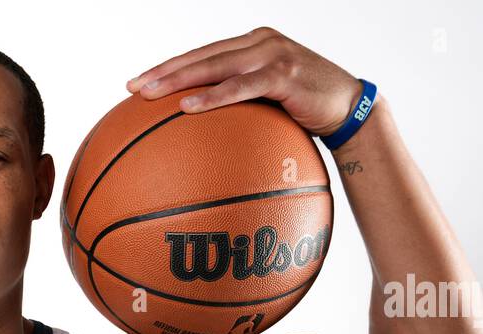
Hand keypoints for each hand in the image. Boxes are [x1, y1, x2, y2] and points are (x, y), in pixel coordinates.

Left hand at [126, 27, 362, 137]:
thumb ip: (239, 110)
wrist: (349, 109)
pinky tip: (188, 108)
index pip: (201, 54)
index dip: (167, 67)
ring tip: (149, 96)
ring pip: (215, 65)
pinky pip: (242, 86)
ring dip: (179, 80)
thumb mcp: (267, 106)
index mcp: (250, 46)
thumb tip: (202, 141)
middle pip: (201, 55)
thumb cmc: (304, 114)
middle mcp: (259, 42)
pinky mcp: (285, 72)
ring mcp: (272, 54)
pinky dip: (215, 97)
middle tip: (132, 88)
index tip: (135, 85)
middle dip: (163, 72)